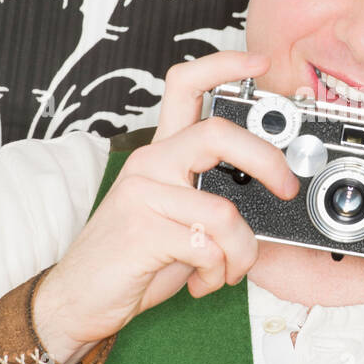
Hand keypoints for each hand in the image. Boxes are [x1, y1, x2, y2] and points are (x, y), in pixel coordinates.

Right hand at [33, 50, 300, 354]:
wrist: (78, 299)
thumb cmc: (135, 258)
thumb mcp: (177, 215)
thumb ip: (211, 192)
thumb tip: (271, 186)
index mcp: (161, 152)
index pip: (186, 86)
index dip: (225, 66)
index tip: (261, 64)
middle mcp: (149, 163)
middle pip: (217, 134)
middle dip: (267, 160)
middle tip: (285, 187)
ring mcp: (142, 195)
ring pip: (224, 212)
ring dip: (241, 254)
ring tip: (227, 269)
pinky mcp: (141, 231)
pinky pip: (208, 248)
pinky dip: (217, 274)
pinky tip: (202, 283)